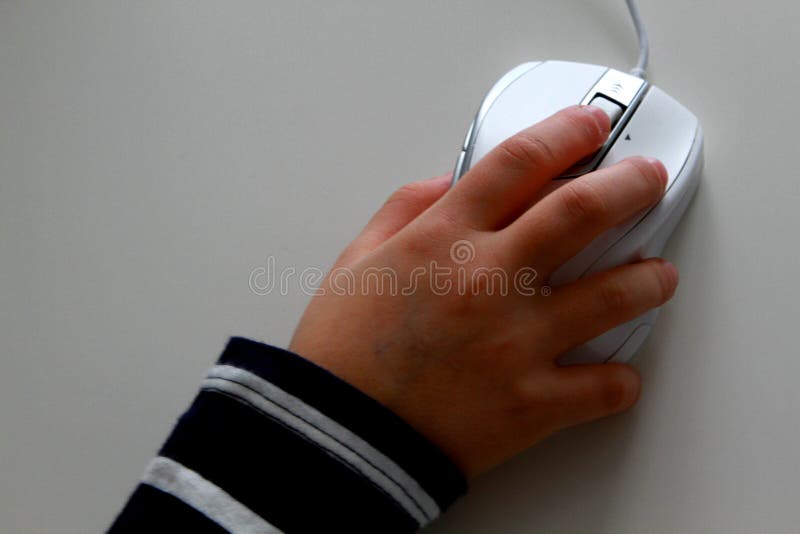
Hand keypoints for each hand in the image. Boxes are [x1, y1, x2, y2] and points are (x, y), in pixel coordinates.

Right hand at [289, 105, 676, 477]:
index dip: (564, 132)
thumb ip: (404, 209)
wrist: (338, 437)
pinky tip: (618, 371)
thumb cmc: (344, 351)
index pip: (519, 162)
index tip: (589, 126)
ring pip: (614, 294)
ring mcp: (516, 342)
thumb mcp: (356, 261)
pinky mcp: (531, 403)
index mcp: (442, 239)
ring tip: (658, 275)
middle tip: (648, 181)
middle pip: (582, 210)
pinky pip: (603, 387)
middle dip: (630, 185)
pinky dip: (620, 378)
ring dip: (650, 278)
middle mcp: (487, 279)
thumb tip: (450, 183)